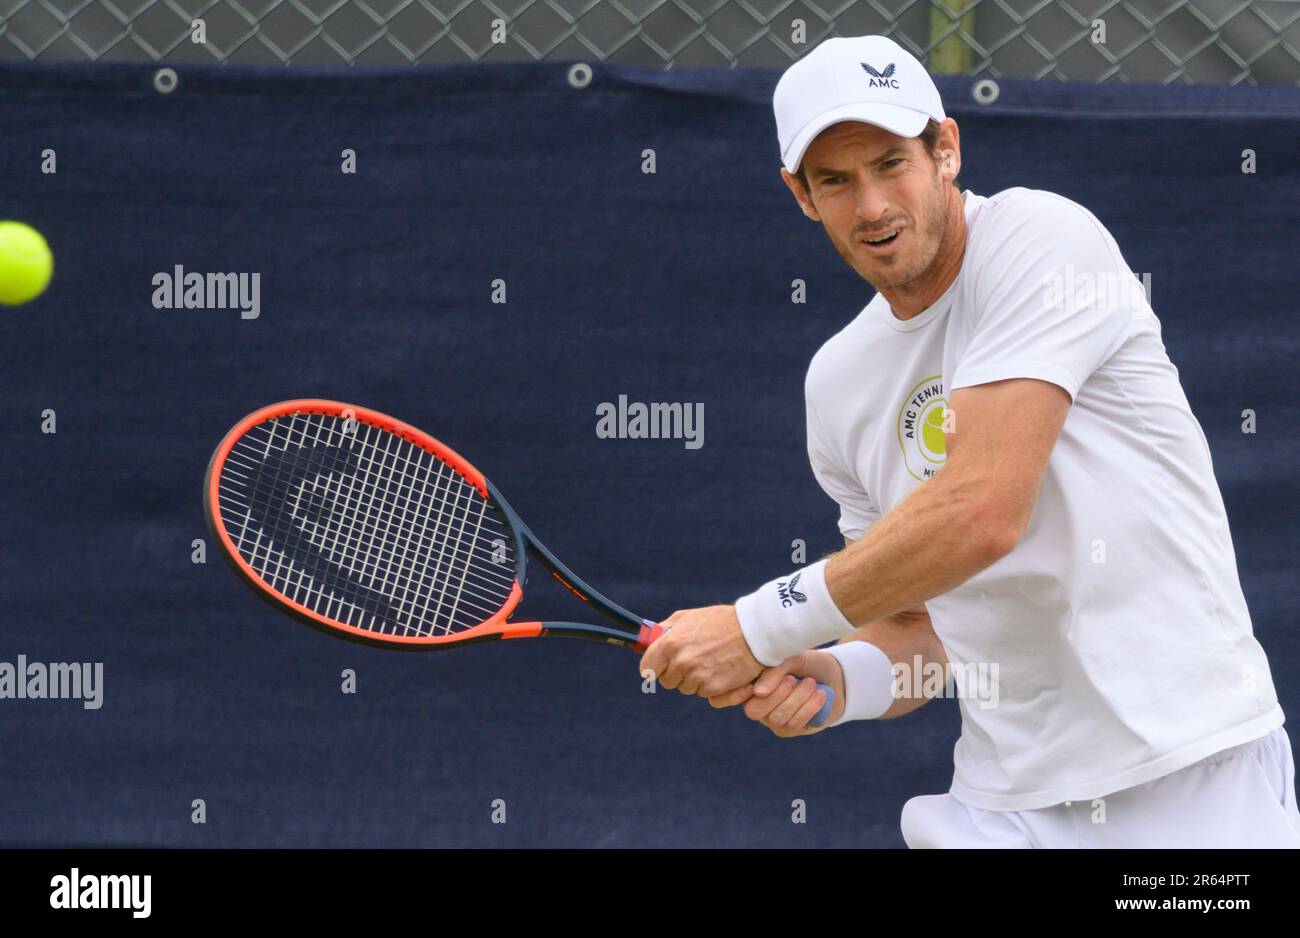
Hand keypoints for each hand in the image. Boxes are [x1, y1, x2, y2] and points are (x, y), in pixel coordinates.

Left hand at [638, 604, 762, 697]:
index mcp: (670, 643)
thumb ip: (666, 629)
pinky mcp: (713, 688)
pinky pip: (703, 693)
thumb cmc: (720, 621)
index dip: (653, 668)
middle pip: (667, 681)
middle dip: (675, 674)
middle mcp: (681, 662)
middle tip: (691, 661)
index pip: (647, 668)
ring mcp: (697, 677)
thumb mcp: (688, 617)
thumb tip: (650, 639)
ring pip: (685, 688)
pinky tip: (719, 669)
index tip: (658, 667)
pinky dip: (709, 685)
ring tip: (709, 662)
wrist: (754, 631)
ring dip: (693, 680)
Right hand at [708, 650, 844, 736]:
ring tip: (811, 683)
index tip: (754, 684)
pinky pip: (794, 724)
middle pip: (754, 711)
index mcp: (748, 684)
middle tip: (793, 679)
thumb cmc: (806, 663)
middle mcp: (756, 704)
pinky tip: (820, 694)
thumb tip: (758, 692)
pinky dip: (809, 708)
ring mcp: (772, 720)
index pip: (725, 698)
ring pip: (778, 718)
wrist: (834, 675)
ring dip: (798, 699)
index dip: (734, 695)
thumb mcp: (790, 658)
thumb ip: (773, 670)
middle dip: (777, 695)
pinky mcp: (791, 730)